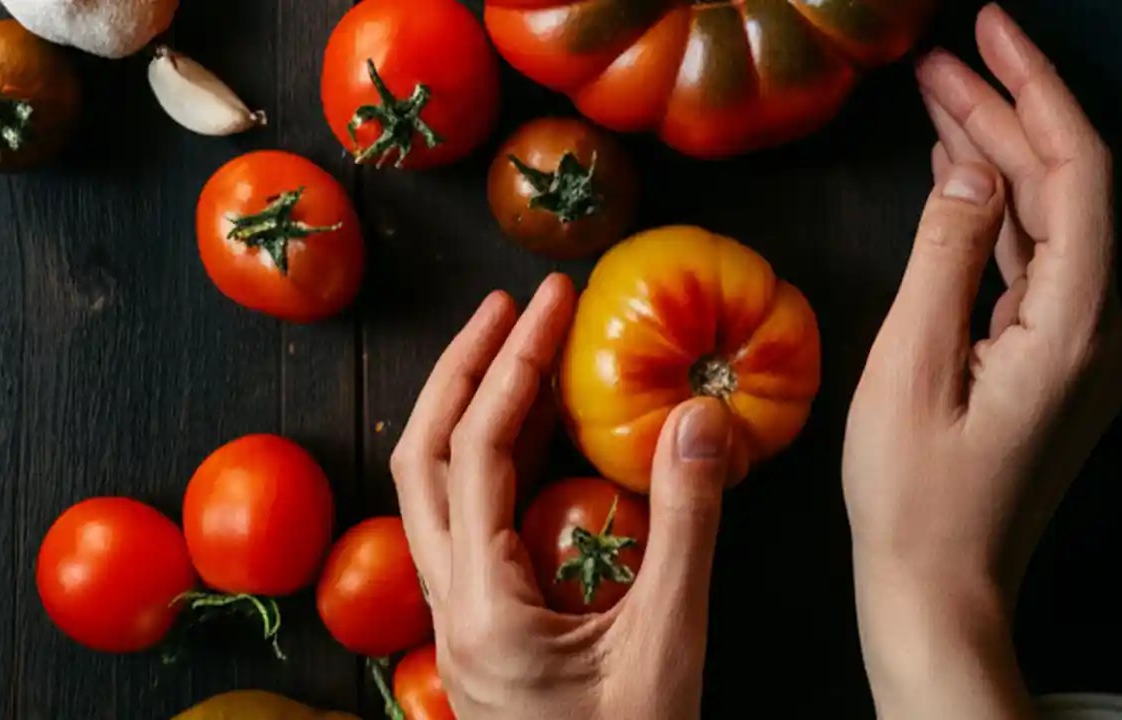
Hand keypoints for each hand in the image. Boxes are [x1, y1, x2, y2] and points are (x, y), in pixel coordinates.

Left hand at [390, 274, 732, 719]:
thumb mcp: (669, 649)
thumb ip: (685, 529)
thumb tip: (700, 417)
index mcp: (480, 610)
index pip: (476, 454)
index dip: (511, 365)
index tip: (551, 300)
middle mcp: (447, 608)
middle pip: (422, 459)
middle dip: (463, 370)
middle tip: (514, 306)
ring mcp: (457, 621)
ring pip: (432, 492)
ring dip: (467, 411)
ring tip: (519, 349)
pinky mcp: (481, 629)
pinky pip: (467, 525)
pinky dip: (494, 464)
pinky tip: (537, 442)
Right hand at [843, 5, 1121, 718]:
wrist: (939, 588)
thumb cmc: (915, 497)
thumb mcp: (910, 365)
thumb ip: (945, 256)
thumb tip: (969, 172)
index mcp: (1075, 327)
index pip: (1075, 174)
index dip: (1034, 91)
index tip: (989, 33)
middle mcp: (1100, 330)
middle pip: (1062, 191)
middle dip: (1003, 116)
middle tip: (938, 61)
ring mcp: (1082, 348)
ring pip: (1047, 224)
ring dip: (996, 160)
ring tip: (939, 100)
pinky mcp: (1055, 363)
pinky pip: (1031, 266)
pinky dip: (995, 216)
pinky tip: (959, 180)